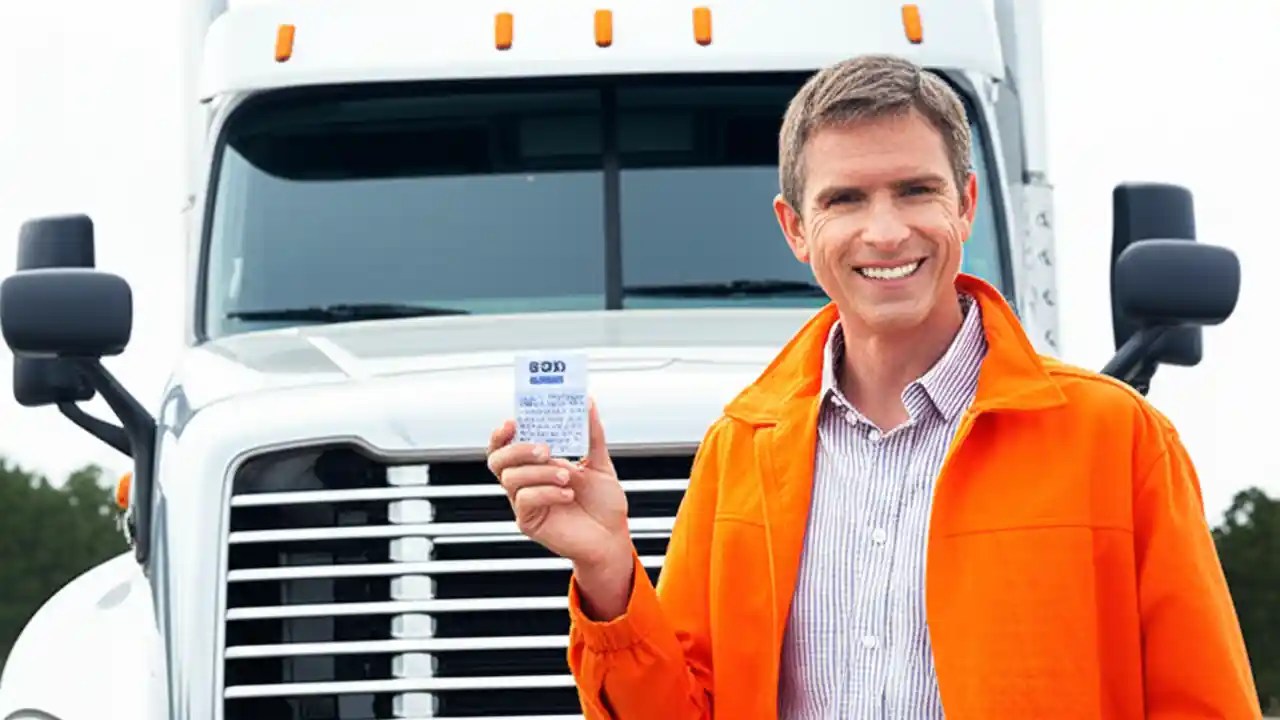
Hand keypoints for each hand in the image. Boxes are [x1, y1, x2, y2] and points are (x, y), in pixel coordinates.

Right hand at [486, 398, 630, 569]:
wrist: (612, 536)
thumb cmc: (603, 504)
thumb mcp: (600, 462)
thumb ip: (592, 434)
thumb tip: (588, 403)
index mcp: (538, 464)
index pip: (506, 445)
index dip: (502, 433)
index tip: (513, 422)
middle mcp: (527, 481)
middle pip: (499, 460)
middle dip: (518, 449)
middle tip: (544, 449)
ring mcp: (526, 502)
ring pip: (511, 479)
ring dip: (539, 472)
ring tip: (567, 475)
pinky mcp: (529, 522)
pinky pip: (525, 501)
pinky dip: (547, 492)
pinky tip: (567, 493)